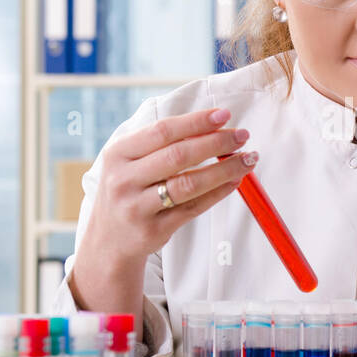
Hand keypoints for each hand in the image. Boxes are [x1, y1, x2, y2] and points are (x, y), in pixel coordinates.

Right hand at [70, 107, 256, 313]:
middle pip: (178, 156)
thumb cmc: (128, 191)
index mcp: (118, 154)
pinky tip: (234, 181)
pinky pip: (194, 208)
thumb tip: (212, 124)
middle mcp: (124, 180)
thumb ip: (161, 143)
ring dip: (224, 169)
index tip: (224, 115)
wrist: (108, 241)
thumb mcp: (129, 162)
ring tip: (247, 159)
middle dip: (216, 143)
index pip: (163, 131)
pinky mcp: (154, 230)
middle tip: (242, 136)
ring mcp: (137, 207)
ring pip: (189, 184)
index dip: (196, 122)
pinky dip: (218, 193)